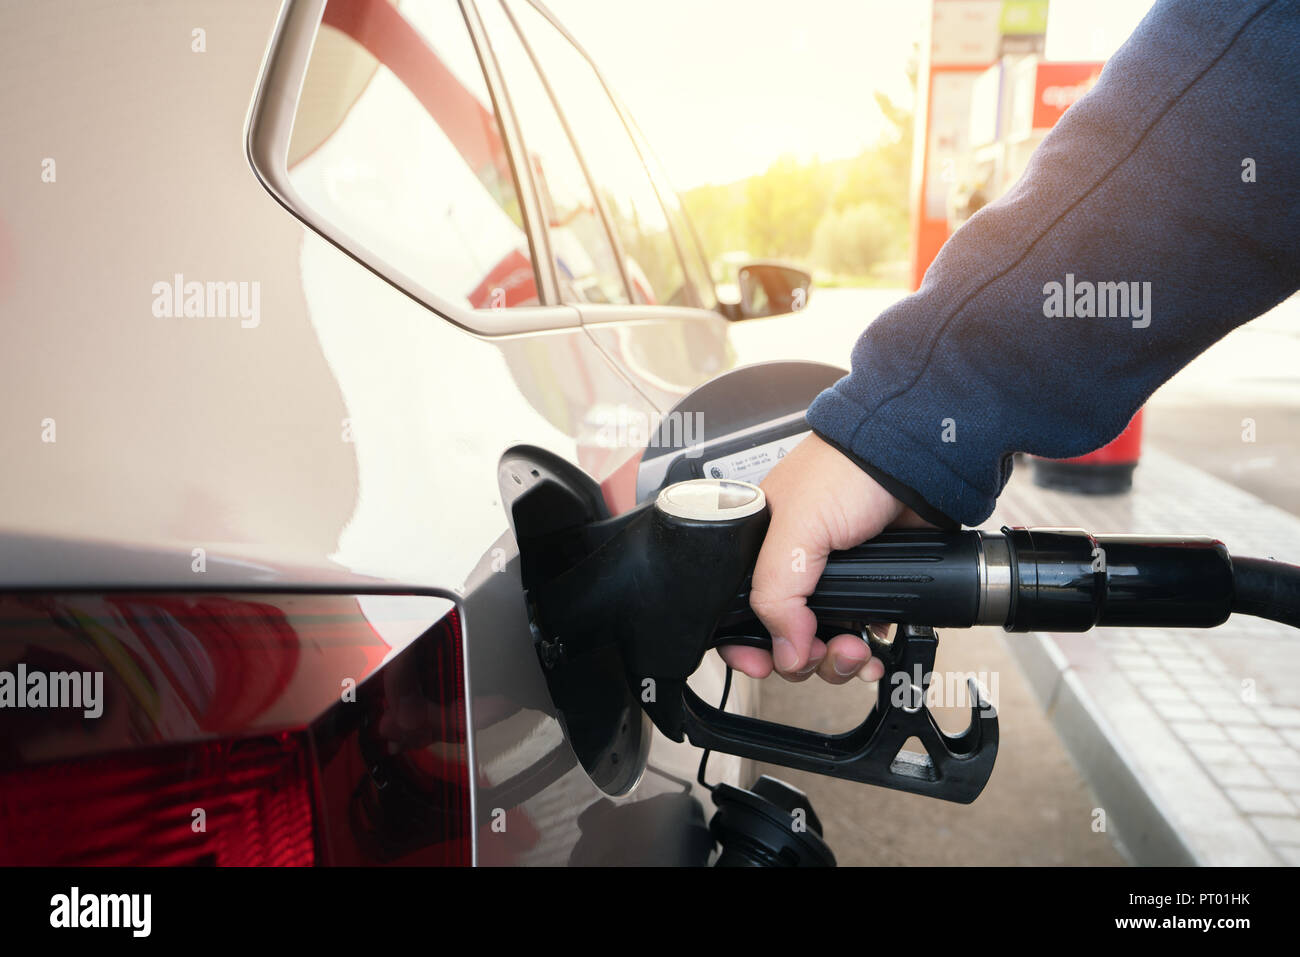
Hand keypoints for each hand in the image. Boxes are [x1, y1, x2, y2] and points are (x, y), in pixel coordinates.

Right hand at [718, 433, 930, 683]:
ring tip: (857, 652)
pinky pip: (861, 635)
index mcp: (761, 548)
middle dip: (805, 658)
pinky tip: (875, 648)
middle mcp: (794, 567)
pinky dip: (867, 650)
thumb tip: (785, 651)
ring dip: (838, 661)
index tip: (763, 665)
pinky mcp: (871, 585)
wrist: (915, 461)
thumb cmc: (849, 470)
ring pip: (823, 643)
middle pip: (783, 638)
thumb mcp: (797, 527)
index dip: (745, 646)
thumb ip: (777, 592)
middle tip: (825, 654)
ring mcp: (834, 579)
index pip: (737, 611)